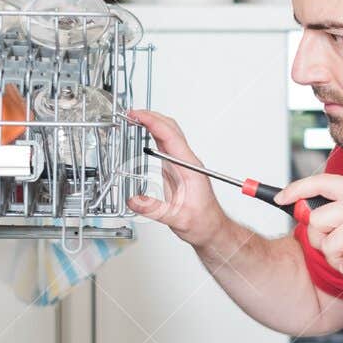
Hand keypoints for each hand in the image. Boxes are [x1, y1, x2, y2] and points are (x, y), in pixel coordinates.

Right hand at [125, 109, 226, 245]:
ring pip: (169, 133)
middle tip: (130, 113)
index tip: (137, 115)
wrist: (212, 229)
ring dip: (152, 122)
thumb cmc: (203, 223)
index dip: (153, 123)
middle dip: (151, 116)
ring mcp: (182, 164)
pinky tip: (143, 131)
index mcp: (190, 168)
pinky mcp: (176, 168)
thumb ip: (155, 210)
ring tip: (133, 118)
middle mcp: (187, 162)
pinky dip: (153, 133)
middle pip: (171, 128)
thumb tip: (134, 201)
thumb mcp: (178, 220)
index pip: (171, 137)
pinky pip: (165, 144)